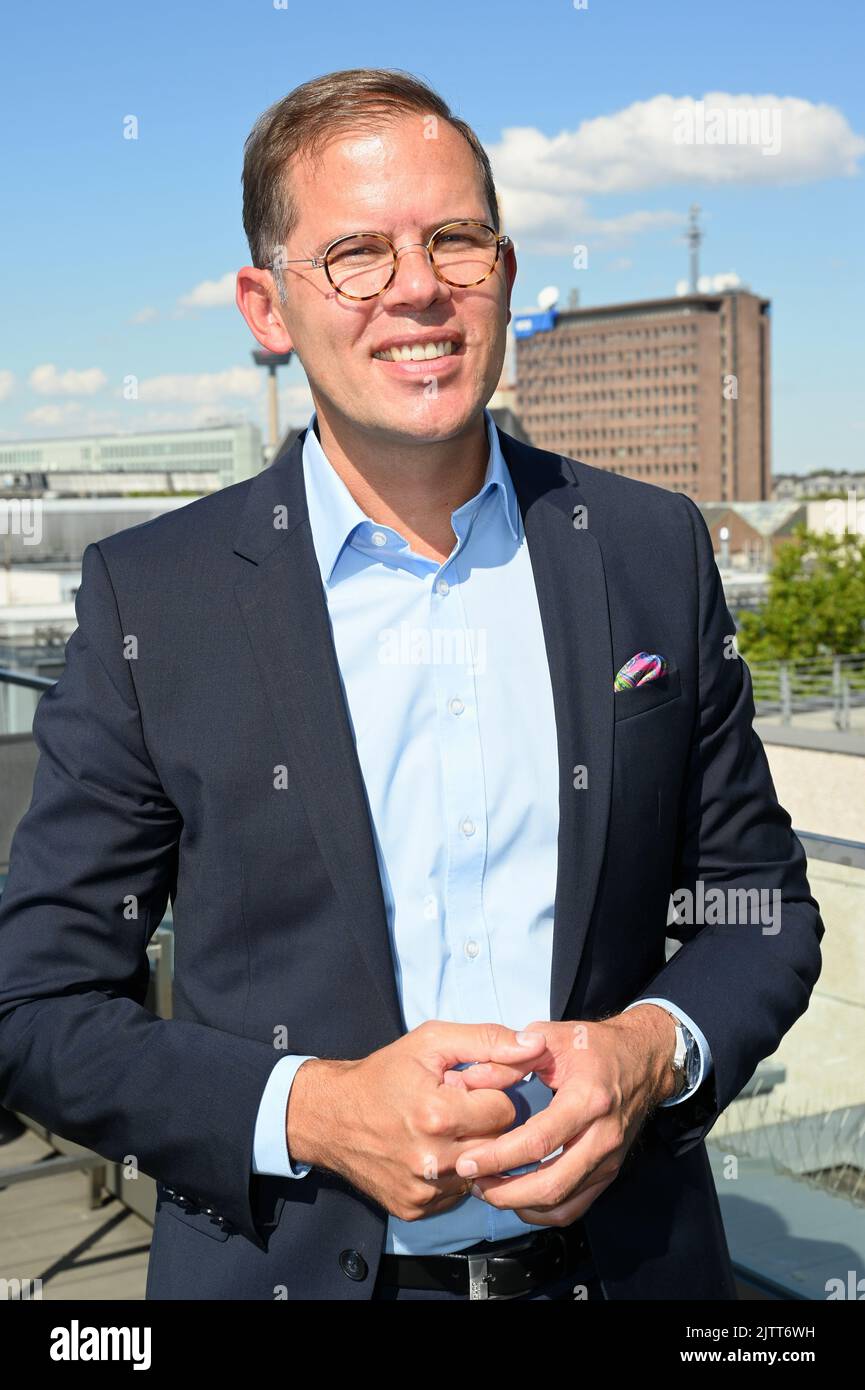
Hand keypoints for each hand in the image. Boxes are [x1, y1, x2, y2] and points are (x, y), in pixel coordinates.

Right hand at [286, 1020, 546, 1221]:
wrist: (330, 1117)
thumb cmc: (384, 1073)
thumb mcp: (432, 1042)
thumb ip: (488, 1040)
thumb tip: (535, 1045)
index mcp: (438, 1115)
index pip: (506, 1110)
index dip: (490, 1094)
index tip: (466, 1088)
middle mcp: (432, 1161)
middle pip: (499, 1145)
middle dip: (485, 1123)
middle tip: (458, 1108)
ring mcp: (424, 1191)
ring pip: (482, 1173)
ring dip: (472, 1150)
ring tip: (444, 1129)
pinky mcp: (416, 1210)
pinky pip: (458, 1194)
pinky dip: (453, 1174)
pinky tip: (431, 1152)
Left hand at [447, 1005, 676, 1226]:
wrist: (643, 1060)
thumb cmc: (594, 1046)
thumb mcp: (551, 1037)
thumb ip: (510, 1059)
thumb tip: (472, 1081)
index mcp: (588, 1099)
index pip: (539, 1141)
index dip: (499, 1157)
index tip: (468, 1160)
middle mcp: (602, 1136)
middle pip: (551, 1184)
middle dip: (505, 1192)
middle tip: (473, 1182)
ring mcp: (608, 1159)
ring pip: (562, 1203)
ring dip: (520, 1205)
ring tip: (488, 1189)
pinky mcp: (609, 1172)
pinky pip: (574, 1207)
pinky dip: (542, 1211)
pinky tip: (517, 1198)